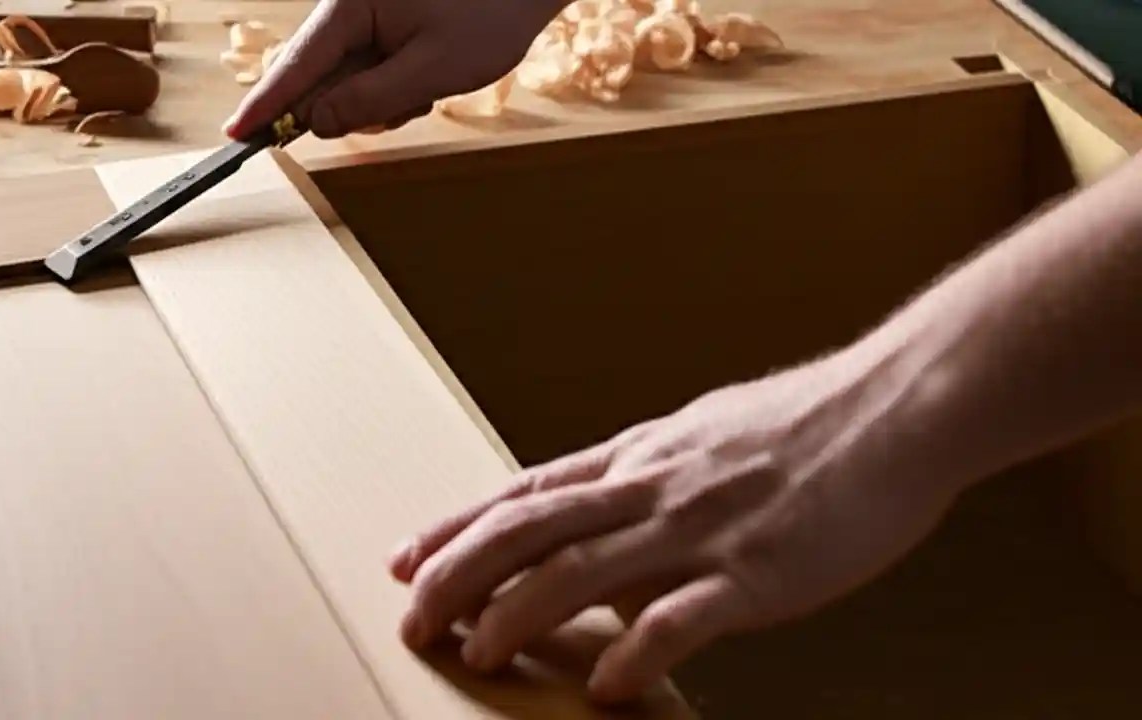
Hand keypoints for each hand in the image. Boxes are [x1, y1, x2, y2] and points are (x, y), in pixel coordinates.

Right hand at [223, 0, 561, 139]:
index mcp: (350, 5)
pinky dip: (396, 91)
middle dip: (356, 107)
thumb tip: (316, 123)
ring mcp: (366, 20)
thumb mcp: (433, 68)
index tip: (235, 135)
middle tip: (407, 104)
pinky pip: (370, 76)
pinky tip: (428, 80)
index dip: (266, 106)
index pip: (296, 64)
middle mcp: (348, 7)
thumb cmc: (490, 13)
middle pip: (320, 79)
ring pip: (347, 84)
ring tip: (428, 87)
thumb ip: (370, 98)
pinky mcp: (382, 31)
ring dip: (383, 102)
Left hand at [387, 354, 969, 703]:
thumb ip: (646, 475)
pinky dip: (635, 654)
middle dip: (458, 576)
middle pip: (528, 530)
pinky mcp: (755, 569)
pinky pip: (680, 619)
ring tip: (476, 654)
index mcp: (639, 457)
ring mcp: (700, 528)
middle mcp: (652, 487)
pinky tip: (607, 688)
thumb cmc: (805, 424)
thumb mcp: (702, 434)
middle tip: (412, 617)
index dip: (456, 528)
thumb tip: (603, 511)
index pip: (524, 493)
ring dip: (515, 615)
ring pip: (579, 571)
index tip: (405, 558)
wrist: (895, 409)